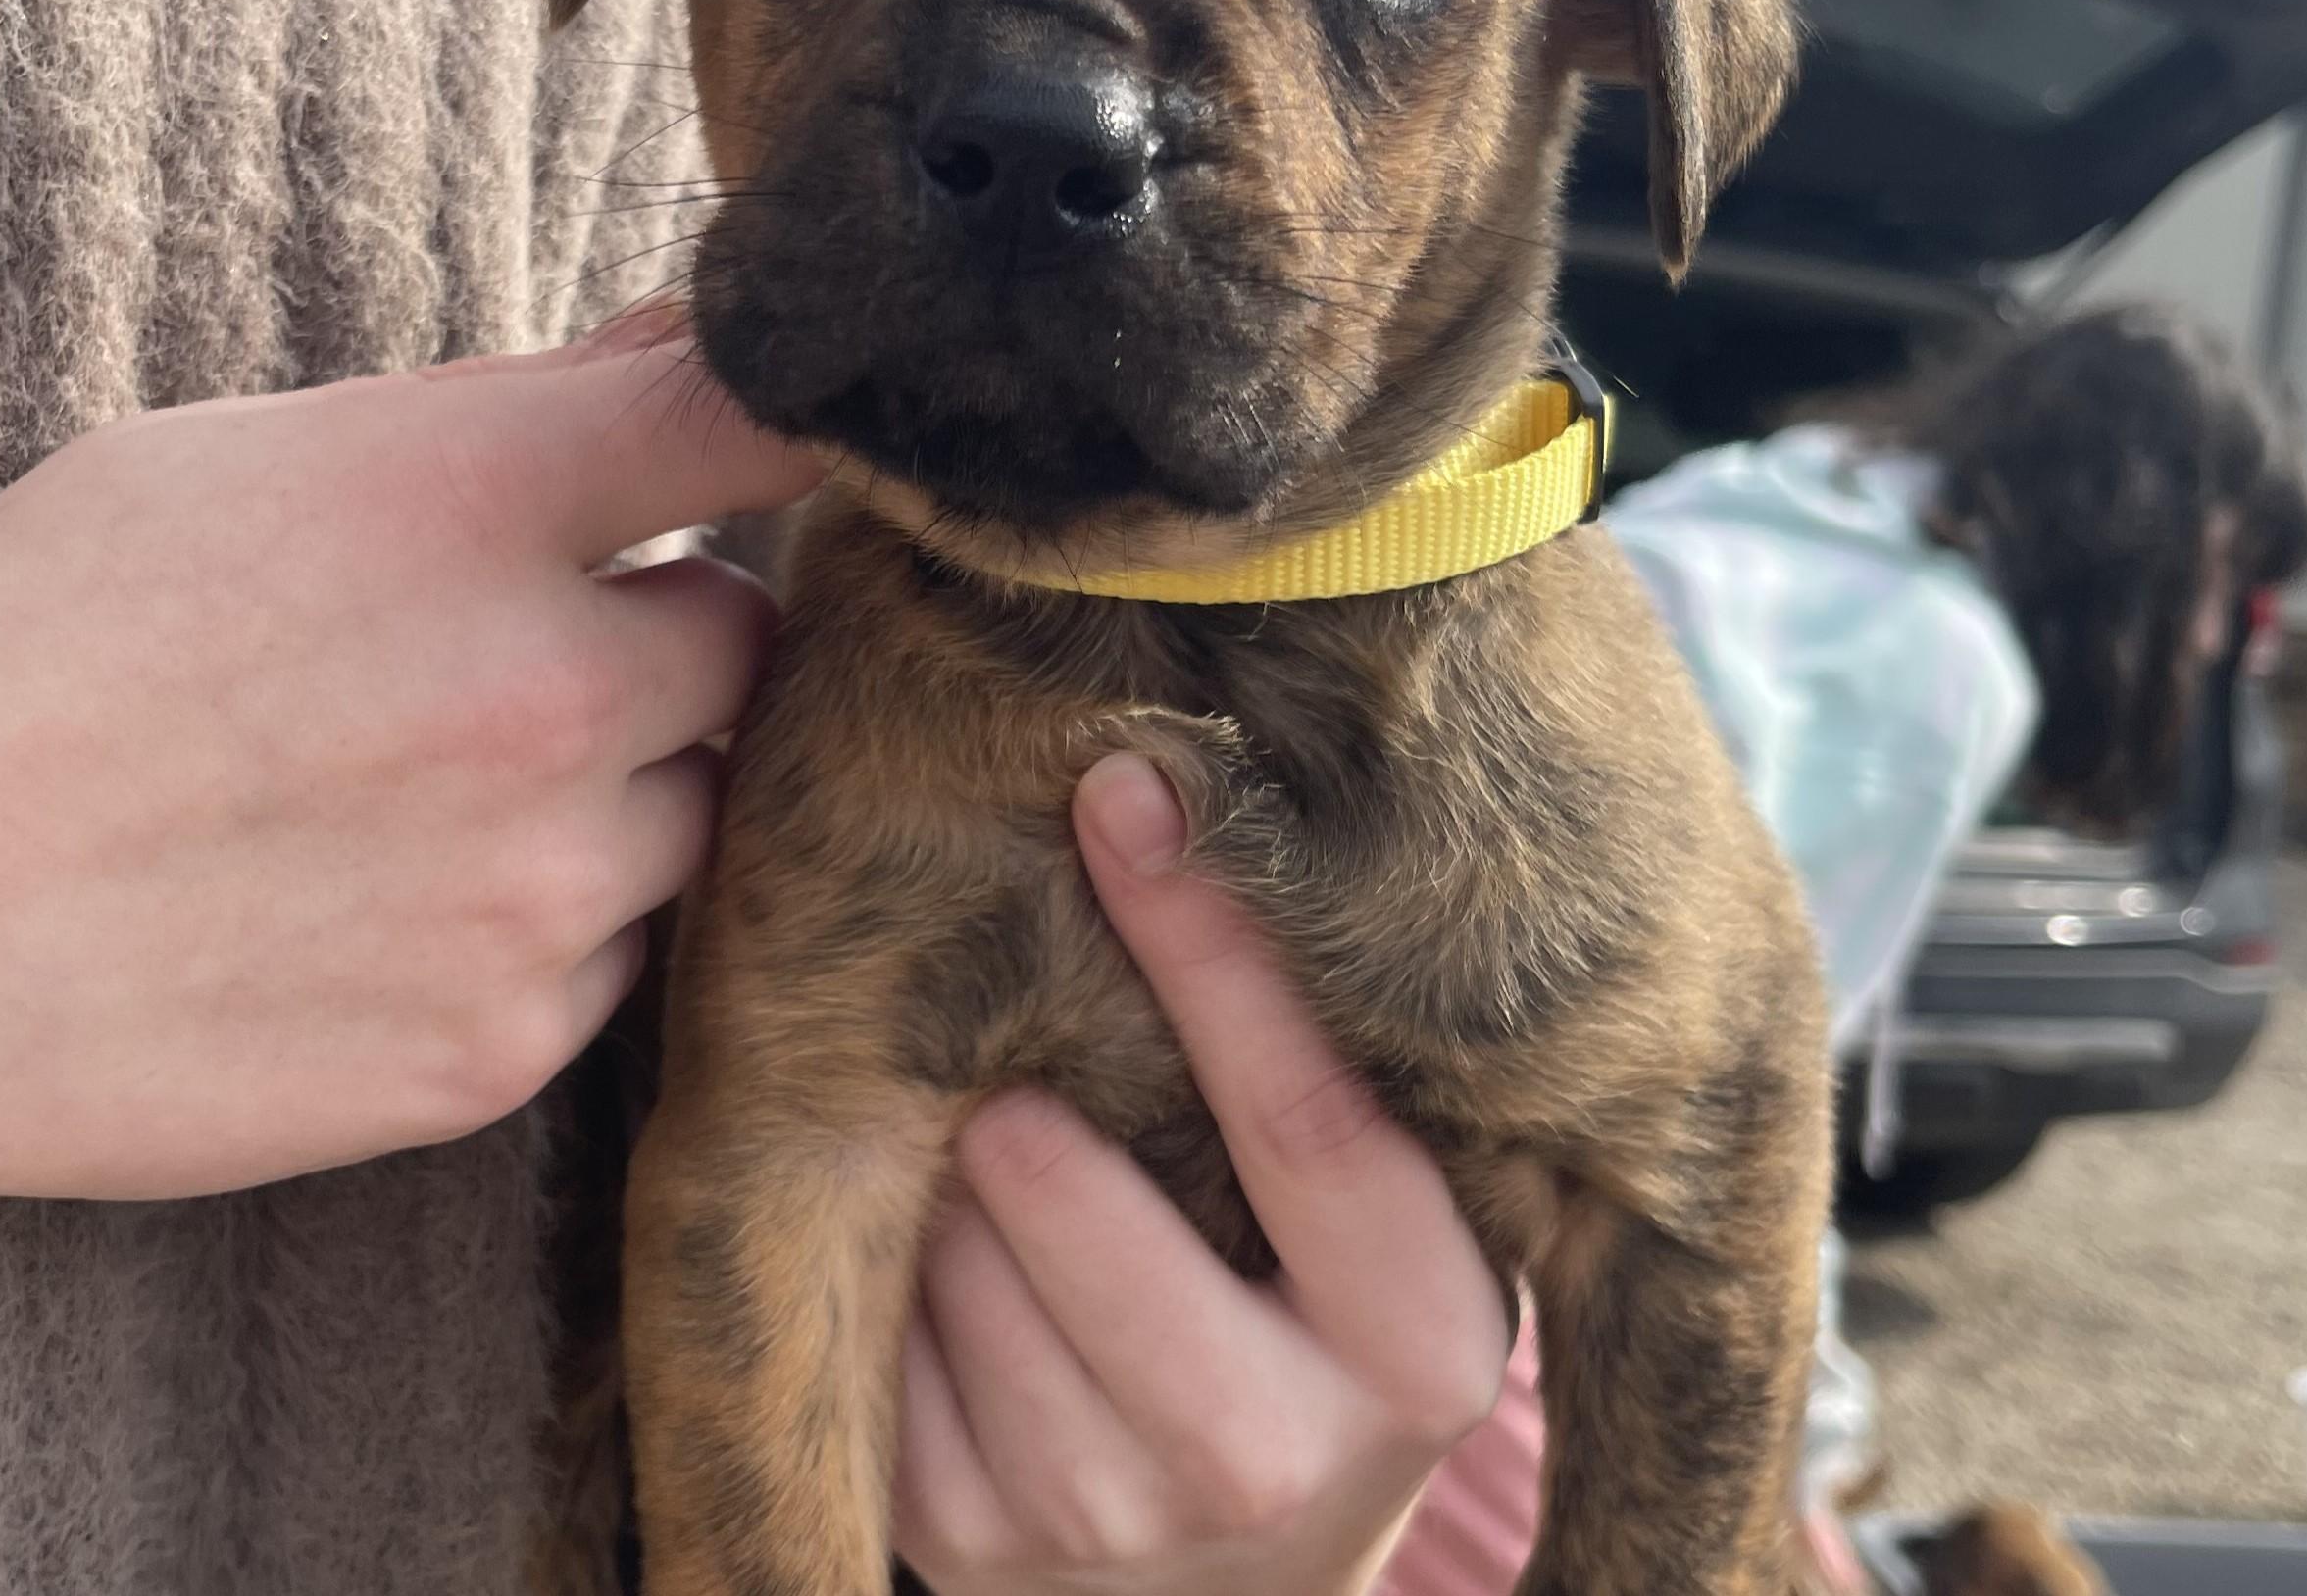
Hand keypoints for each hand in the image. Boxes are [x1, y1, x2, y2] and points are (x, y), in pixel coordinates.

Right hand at [0, 315, 823, 1198]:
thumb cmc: (55, 650)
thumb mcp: (244, 463)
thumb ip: (497, 413)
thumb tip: (675, 351)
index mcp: (474, 508)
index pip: (744, 421)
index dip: (802, 422)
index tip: (822, 443)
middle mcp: (548, 694)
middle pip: (750, 635)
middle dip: (670, 634)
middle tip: (532, 654)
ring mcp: (539, 886)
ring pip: (705, 802)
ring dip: (626, 786)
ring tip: (446, 791)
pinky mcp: (505, 1043)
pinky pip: (625, 952)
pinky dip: (556, 921)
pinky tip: (411, 903)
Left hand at [896, 756, 1512, 1595]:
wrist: (1249, 1590)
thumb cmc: (1327, 1331)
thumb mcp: (1387, 1232)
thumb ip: (1340, 1085)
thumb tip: (1192, 816)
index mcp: (1421, 1341)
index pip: (1303, 1118)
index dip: (1209, 947)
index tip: (1125, 790)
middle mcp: (1278, 1454)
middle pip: (1084, 1201)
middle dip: (1021, 1096)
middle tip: (1014, 1047)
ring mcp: (1114, 1522)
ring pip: (958, 1259)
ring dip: (952, 1173)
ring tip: (998, 1150)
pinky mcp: (975, 1553)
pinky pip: (884, 1344)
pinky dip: (898, 1258)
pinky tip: (947, 1239)